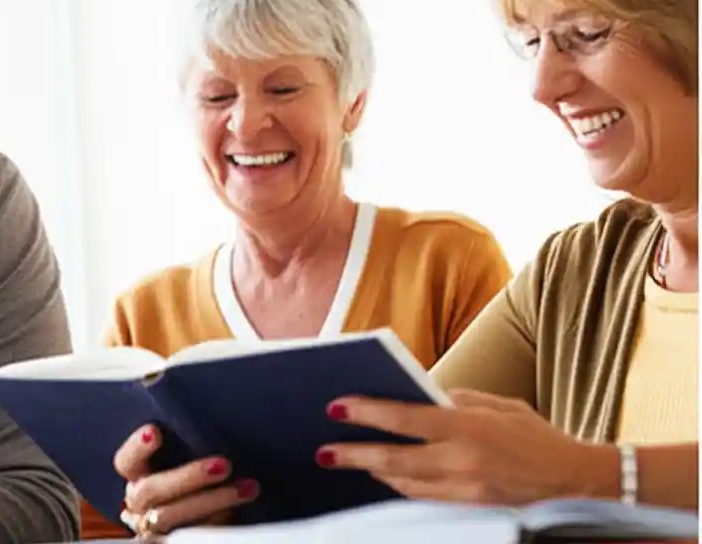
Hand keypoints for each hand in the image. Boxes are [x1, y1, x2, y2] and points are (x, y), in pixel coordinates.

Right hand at [114, 424, 258, 538]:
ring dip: (213, 501)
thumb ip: (184, 445)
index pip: (126, 461)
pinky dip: (216, 522)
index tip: (155, 431)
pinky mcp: (173, 541)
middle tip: (223, 464)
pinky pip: (191, 535)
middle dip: (188, 477)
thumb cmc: (189, 479)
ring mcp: (153, 527)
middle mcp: (139, 502)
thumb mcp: (180, 460)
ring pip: (172, 516)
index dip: (137, 447)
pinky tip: (237, 511)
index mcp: (136, 475)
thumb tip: (210, 415)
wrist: (188, 520)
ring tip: (247, 487)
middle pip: (151, 490)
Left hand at [317, 390, 617, 503]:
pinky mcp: (469, 507)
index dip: (366, 413)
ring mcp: (465, 488)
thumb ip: (455, 399)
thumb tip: (416, 394)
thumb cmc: (535, 434)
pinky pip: (423, 498)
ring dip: (373, 472)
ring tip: (347, 460)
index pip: (404, 417)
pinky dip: (399, 487)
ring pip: (404, 484)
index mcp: (468, 425)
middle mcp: (463, 459)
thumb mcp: (497, 404)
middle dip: (354, 454)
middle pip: (394, 459)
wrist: (576, 479)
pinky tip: (384, 477)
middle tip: (324, 451)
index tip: (336, 407)